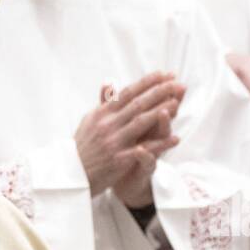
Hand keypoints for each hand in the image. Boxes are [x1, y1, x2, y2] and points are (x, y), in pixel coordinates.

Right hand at [74, 73, 183, 195]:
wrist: (72, 175)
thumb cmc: (82, 148)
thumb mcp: (89, 121)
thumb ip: (103, 103)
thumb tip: (109, 83)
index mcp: (102, 114)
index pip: (127, 93)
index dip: (146, 82)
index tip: (163, 74)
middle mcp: (108, 124)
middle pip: (138, 103)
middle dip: (159, 91)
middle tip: (177, 82)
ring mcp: (114, 141)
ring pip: (141, 121)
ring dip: (161, 111)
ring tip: (177, 102)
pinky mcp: (119, 159)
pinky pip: (144, 150)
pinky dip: (161, 144)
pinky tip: (175, 139)